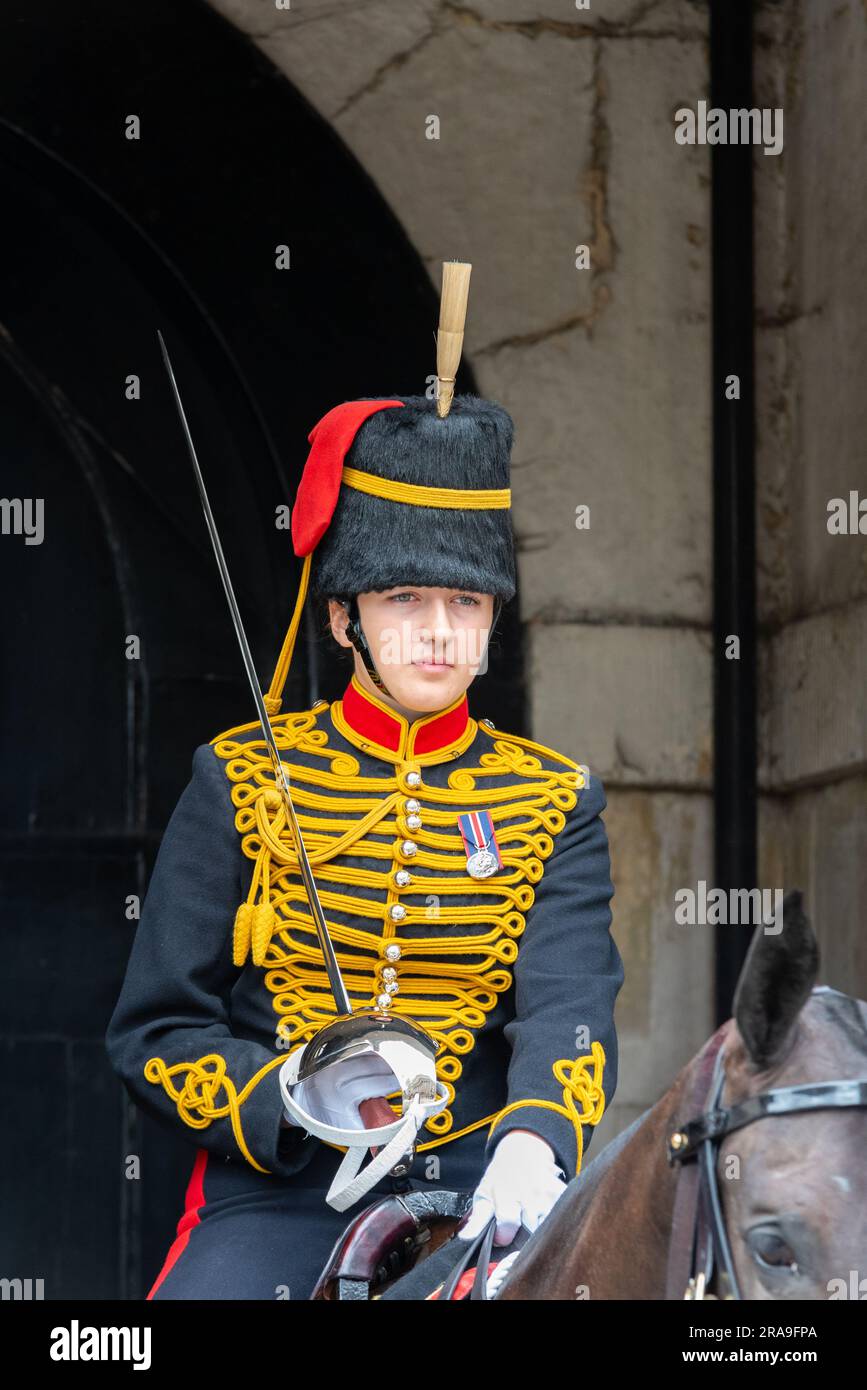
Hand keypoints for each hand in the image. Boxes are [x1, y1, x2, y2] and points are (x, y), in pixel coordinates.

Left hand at [457, 1129, 566, 1245]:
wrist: (522, 1150)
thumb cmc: (501, 1176)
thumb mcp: (484, 1194)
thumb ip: (478, 1220)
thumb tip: (466, 1238)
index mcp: (506, 1195)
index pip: (508, 1226)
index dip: (503, 1234)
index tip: (502, 1232)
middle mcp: (528, 1195)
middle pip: (531, 1231)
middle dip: (524, 1234)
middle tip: (518, 1222)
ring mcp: (547, 1194)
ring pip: (547, 1227)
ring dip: (540, 1227)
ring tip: (530, 1217)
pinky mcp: (561, 1192)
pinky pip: (562, 1215)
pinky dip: (555, 1218)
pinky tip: (544, 1211)